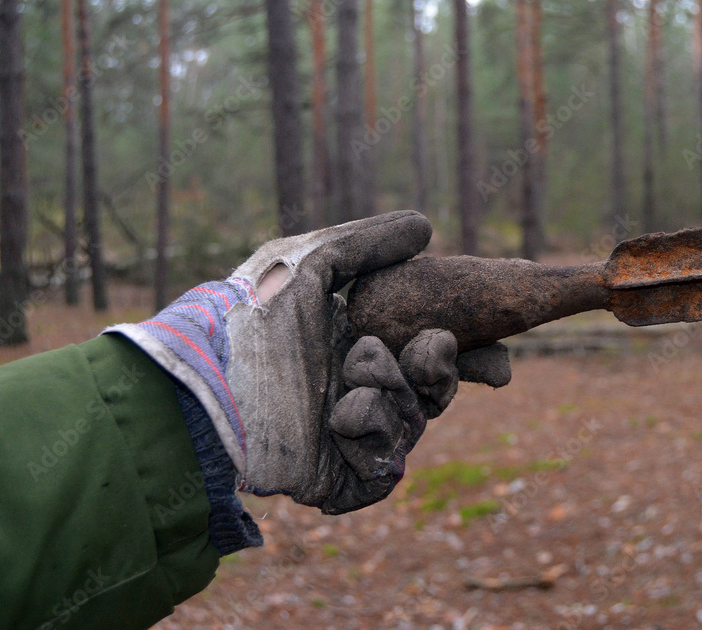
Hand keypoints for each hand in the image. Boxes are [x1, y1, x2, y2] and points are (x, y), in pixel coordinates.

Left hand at [108, 211, 509, 513]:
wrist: (207, 389)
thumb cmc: (252, 320)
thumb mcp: (309, 261)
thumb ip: (369, 243)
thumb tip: (425, 226)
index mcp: (356, 340)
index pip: (429, 350)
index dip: (467, 353)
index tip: (494, 356)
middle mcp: (358, 387)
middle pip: (434, 388)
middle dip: (440, 369)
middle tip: (428, 350)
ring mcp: (350, 434)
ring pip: (414, 420)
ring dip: (389, 393)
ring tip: (351, 381)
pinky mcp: (342, 476)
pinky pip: (387, 465)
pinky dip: (370, 437)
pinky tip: (339, 420)